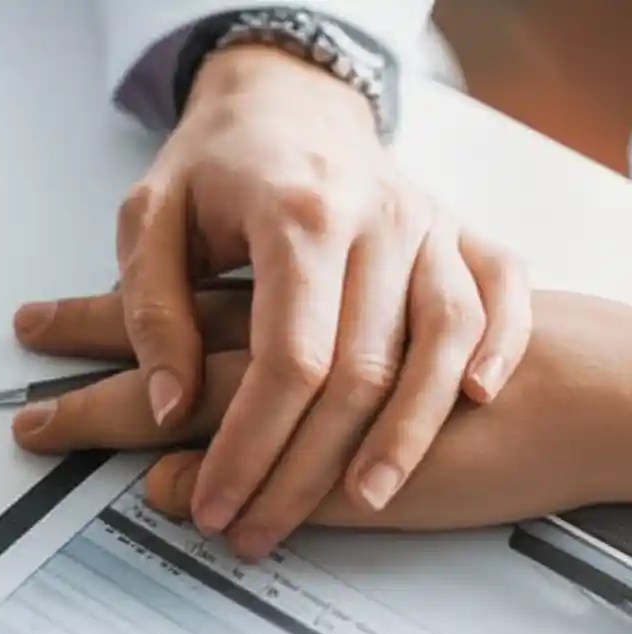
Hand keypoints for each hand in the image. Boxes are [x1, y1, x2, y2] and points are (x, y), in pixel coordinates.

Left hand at [15, 46, 531, 555]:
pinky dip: (494, 351)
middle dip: (308, 466)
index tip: (217, 503)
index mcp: (293, 215)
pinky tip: (475, 402)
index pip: (284, 359)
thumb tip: (166, 409)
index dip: (251, 445)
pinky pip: (498, 298)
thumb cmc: (213, 162)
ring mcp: (428, 224)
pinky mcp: (458, 233)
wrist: (286, 95)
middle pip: (360, 371)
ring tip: (366, 501)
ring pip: (439, 346)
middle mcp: (375, 220)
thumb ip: (150, 310)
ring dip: (405, 436)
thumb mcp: (148, 220)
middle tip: (259, 526)